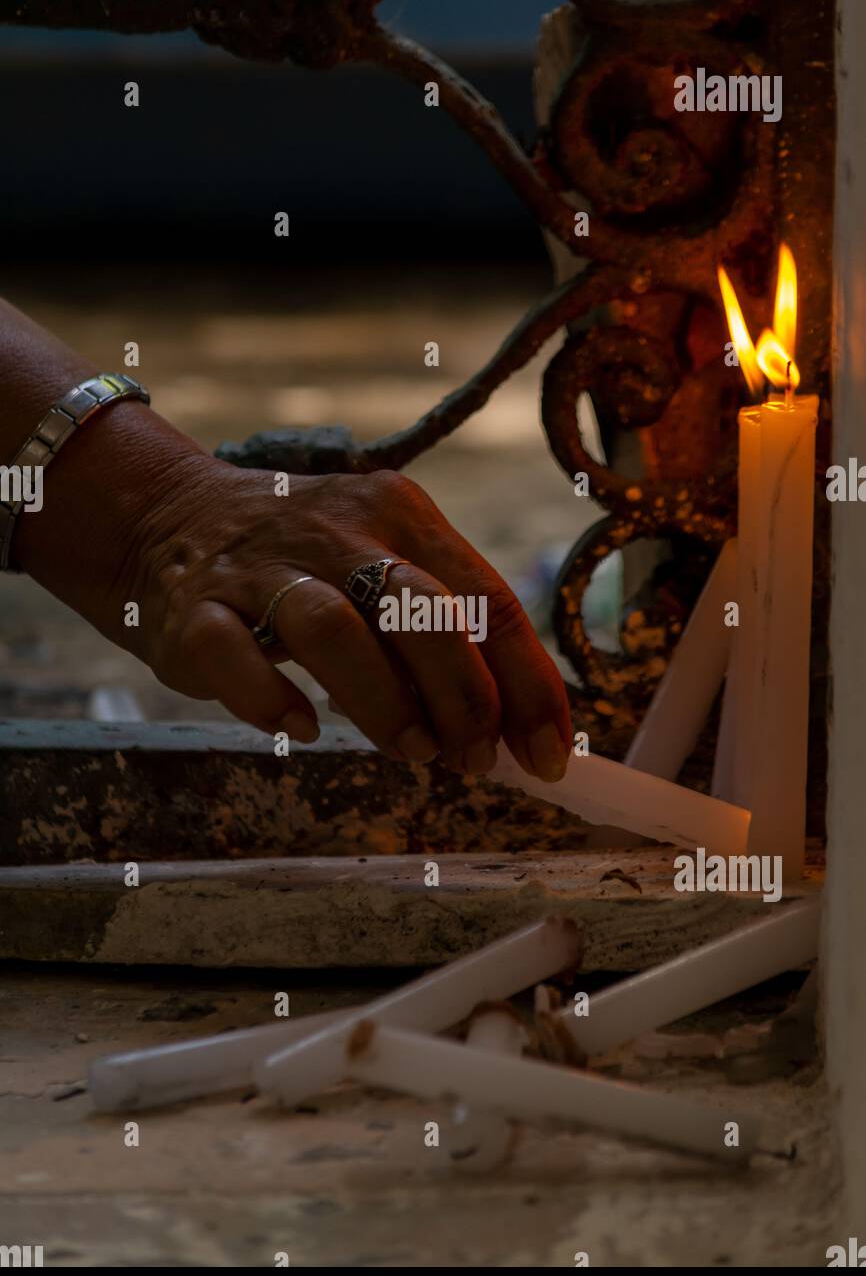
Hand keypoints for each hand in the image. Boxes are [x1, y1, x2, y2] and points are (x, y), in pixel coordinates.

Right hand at [118, 458, 571, 778]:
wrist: (172, 518)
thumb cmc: (308, 563)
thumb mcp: (384, 566)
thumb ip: (444, 631)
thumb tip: (514, 727)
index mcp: (400, 516)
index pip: (487, 600)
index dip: (527, 684)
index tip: (547, 754)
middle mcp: (336, 532)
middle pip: (422, 610)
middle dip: (465, 696)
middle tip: (474, 759)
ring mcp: (261, 570)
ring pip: (334, 630)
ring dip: (385, 702)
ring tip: (414, 751)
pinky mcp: (197, 610)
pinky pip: (233, 656)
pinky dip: (271, 700)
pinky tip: (300, 729)